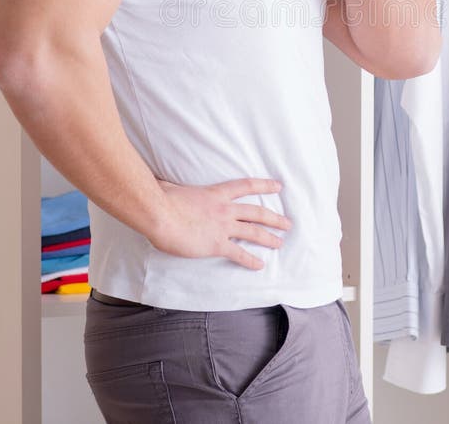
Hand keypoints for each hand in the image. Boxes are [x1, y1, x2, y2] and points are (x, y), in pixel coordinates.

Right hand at [149, 177, 291, 269]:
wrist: (160, 213)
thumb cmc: (162, 198)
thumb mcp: (172, 186)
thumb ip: (174, 185)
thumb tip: (163, 183)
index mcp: (216, 193)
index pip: (246, 186)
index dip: (264, 186)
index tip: (278, 186)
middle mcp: (224, 209)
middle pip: (256, 212)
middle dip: (274, 218)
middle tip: (288, 223)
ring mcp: (222, 227)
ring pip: (253, 232)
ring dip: (269, 238)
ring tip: (280, 243)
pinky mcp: (216, 244)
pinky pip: (238, 253)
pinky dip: (250, 260)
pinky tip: (260, 265)